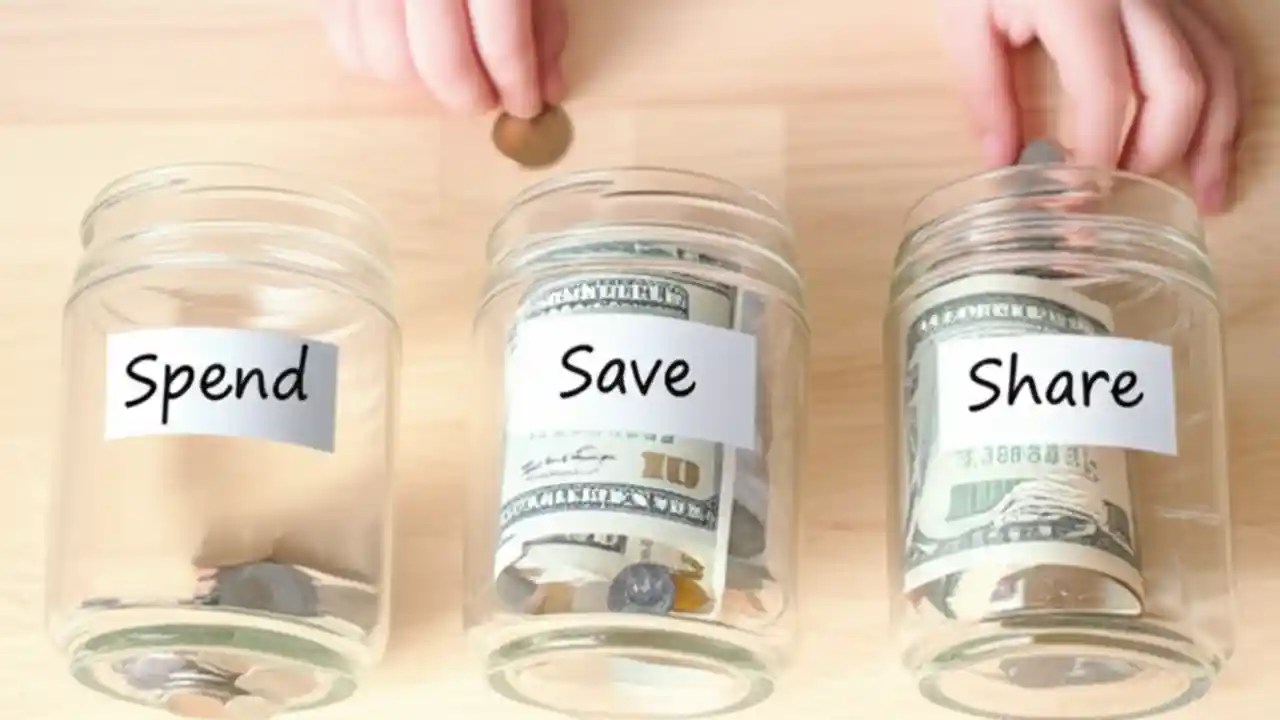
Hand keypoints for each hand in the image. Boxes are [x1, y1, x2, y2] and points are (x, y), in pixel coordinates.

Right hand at [321, 0, 567, 118]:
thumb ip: (540, 19)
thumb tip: (546, 87)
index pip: (501, 40)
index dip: (518, 84)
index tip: (528, 102)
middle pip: (439, 62)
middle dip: (470, 95)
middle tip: (488, 98)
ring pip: (387, 62)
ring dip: (424, 84)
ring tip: (450, 69)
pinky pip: (348, 46)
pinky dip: (381, 63)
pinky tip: (408, 49)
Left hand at [940, 0, 1241, 212]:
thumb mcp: (967, 20)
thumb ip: (985, 93)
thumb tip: (1005, 164)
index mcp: (1083, 1)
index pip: (1105, 94)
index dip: (1095, 156)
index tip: (1073, 201)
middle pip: (1177, 87)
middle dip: (1155, 154)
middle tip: (1121, 197)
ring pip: (1216, 68)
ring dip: (1215, 138)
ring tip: (1207, 196)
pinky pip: (1216, 50)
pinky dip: (1223, 101)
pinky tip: (1210, 145)